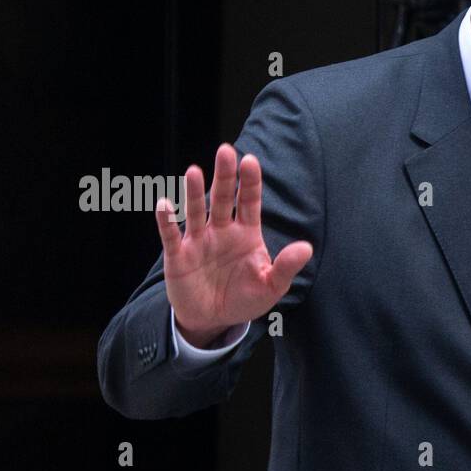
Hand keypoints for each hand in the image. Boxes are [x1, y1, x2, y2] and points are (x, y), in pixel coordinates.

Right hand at [157, 144, 312, 345]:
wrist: (213, 320)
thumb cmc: (244, 299)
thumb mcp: (270, 287)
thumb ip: (285, 267)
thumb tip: (306, 248)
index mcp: (246, 234)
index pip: (249, 202)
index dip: (250, 182)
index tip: (250, 161)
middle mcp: (221, 231)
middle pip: (223, 198)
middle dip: (225, 176)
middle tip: (225, 151)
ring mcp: (198, 241)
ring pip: (196, 211)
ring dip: (194, 192)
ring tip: (195, 172)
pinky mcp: (178, 256)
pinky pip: (170, 235)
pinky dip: (166, 221)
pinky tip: (164, 204)